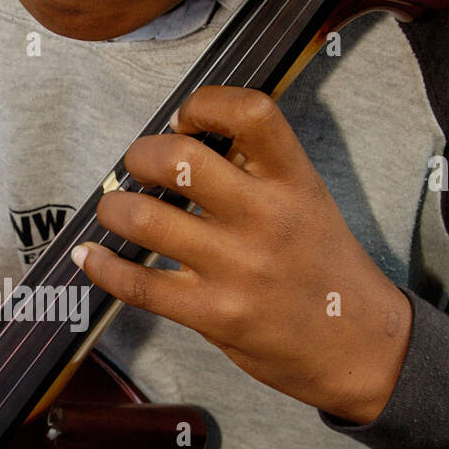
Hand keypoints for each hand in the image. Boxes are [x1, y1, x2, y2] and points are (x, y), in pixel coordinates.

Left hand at [72, 86, 412, 423]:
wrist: (358, 345)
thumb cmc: (323, 267)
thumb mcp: (308, 201)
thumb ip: (256, 170)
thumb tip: (180, 141)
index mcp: (295, 180)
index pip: (250, 112)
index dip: (204, 103)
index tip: (185, 117)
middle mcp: (265, 218)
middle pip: (179, 159)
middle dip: (140, 155)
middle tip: (138, 167)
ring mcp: (238, 268)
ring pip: (145, 218)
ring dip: (114, 207)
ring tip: (115, 209)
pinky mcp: (214, 314)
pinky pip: (138, 283)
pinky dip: (102, 265)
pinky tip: (90, 256)